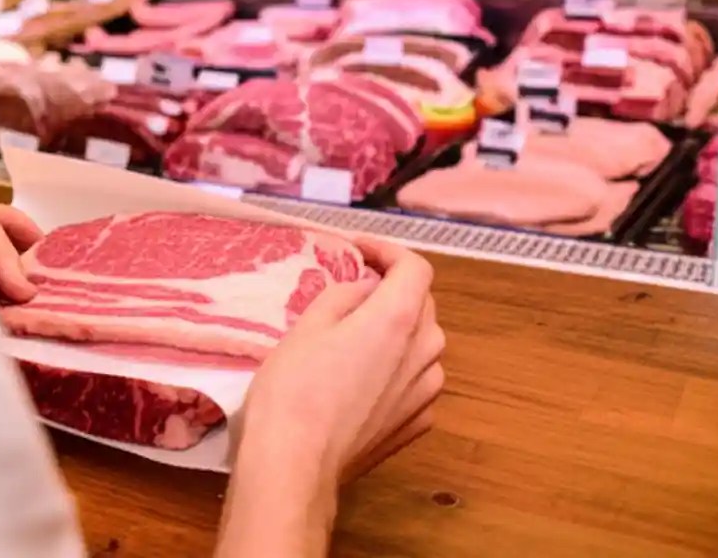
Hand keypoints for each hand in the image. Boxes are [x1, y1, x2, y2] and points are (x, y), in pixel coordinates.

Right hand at [217, 237, 442, 556]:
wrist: (295, 466)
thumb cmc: (292, 390)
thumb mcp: (306, 325)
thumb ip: (343, 295)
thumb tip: (366, 289)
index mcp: (398, 319)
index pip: (416, 267)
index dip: (388, 252)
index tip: (359, 252)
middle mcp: (424, 352)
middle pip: (421, 304)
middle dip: (391, 290)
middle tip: (350, 290)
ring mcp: (425, 392)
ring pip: (421, 345)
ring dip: (396, 332)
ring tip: (354, 338)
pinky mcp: (416, 424)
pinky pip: (414, 382)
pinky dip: (396, 370)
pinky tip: (360, 379)